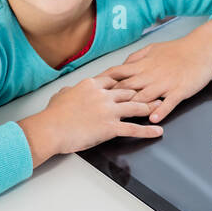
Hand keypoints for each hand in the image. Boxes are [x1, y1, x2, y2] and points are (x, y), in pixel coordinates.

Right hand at [32, 74, 160, 156]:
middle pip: (128, 91)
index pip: (114, 79)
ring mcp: (108, 110)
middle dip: (143, 91)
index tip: (135, 79)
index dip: (126, 79)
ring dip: (149, 107)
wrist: (51, 128)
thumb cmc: (53, 114)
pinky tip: (157, 131)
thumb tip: (69, 90)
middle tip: (154, 90)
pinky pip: (133, 129)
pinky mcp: (110, 127)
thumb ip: (69, 90)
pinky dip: (148, 131)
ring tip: (160, 106)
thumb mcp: (61, 95)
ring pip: (135, 107)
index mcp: (92, 85)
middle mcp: (103, 95)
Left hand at [100, 28, 211, 122]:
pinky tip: (153, 119)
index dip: (102, 83)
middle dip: (111, 100)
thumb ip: (135, 58)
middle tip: (98, 110)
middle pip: (127, 88)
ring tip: (122, 119)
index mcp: (142, 65)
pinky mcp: (179, 90)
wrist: (201, 48)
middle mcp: (150, 75)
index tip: (90, 91)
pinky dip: (160, 110)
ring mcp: (165, 83)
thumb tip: (121, 66)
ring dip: (133, 108)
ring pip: (145, 97)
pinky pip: (168, 102)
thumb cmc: (177, 50)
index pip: (117, 73)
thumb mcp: (152, 49)